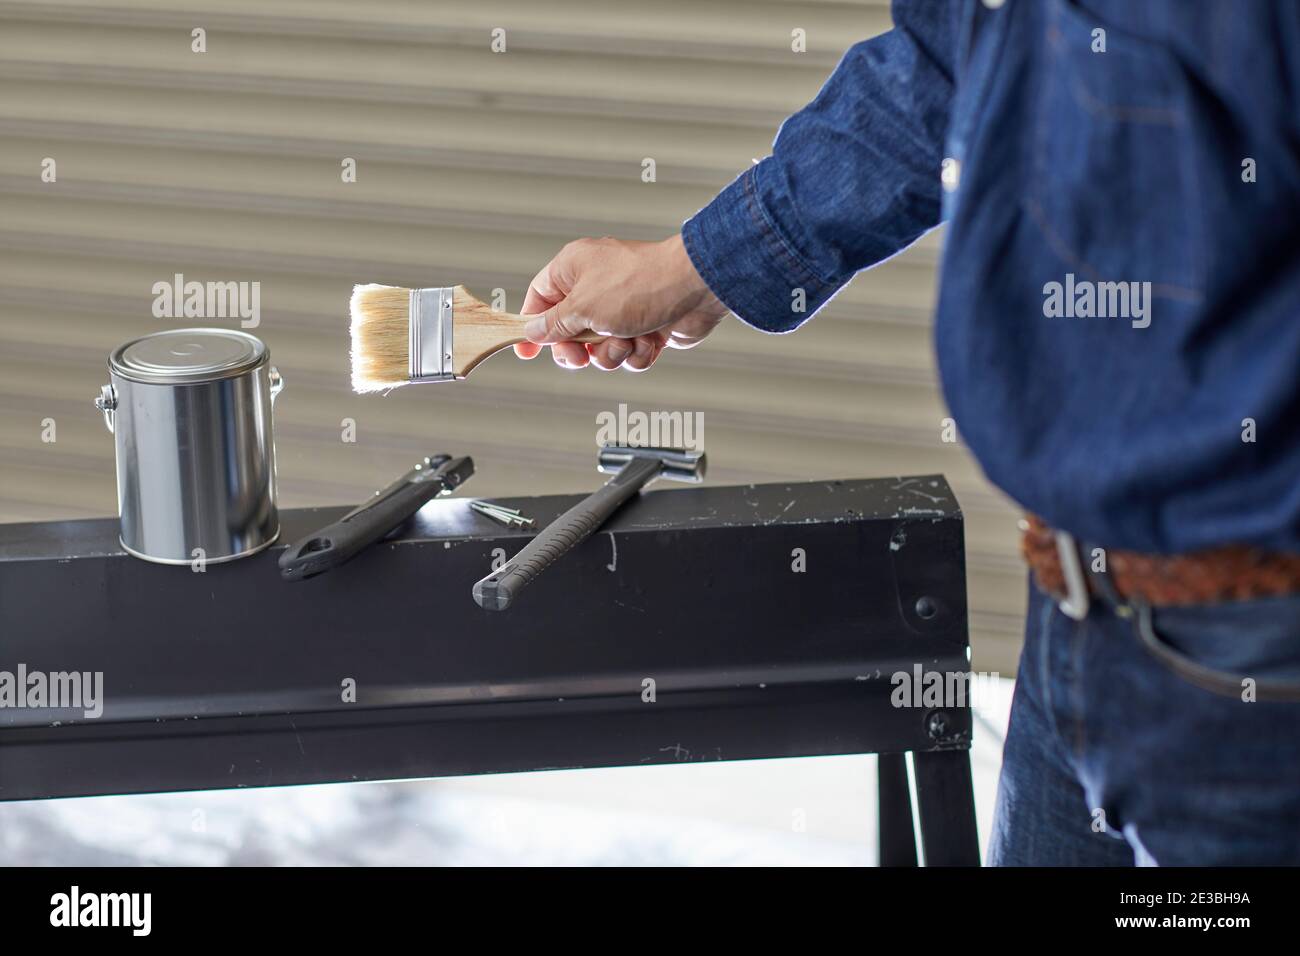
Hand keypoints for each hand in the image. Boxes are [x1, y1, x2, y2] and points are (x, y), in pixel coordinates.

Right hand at [514, 235, 728, 370]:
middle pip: (568, 332)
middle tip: (582, 356)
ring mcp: (622, 308)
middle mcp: (596, 287)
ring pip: (600, 349)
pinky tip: (650, 340)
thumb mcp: (583, 307)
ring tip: (627, 338)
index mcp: (573, 270)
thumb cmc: (639, 285)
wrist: (694, 289)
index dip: (531, 327)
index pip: (539, 299)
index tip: (526, 352)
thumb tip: (533, 331)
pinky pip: (628, 353)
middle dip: (578, 350)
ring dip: (613, 352)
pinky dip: (638, 353)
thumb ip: (554, 324)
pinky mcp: (645, 326)